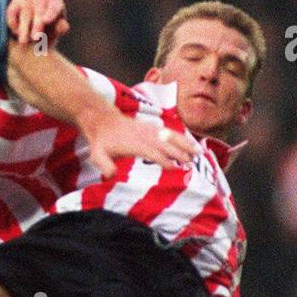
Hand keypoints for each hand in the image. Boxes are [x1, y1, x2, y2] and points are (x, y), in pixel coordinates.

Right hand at [7, 0, 68, 45]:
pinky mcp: (16, 1)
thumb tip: (63, 26)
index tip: (46, 21)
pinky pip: (13, 10)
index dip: (51, 12)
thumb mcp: (54, 34)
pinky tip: (15, 33)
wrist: (30, 36)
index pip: (56, 4)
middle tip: (35, 38)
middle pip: (40, 6)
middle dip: (37, 23)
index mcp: (56, 4)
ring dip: (24, 27)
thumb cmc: (46, 34)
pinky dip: (14, 22)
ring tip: (23, 42)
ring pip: (26, 9)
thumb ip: (60, 29)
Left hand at [80, 109, 197, 178]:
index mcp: (135, 144)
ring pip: (172, 137)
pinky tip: (191, 143)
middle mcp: (145, 136)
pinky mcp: (153, 127)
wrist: (103, 121)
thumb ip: (105, 165)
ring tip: (198, 152)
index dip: (163, 160)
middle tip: (192, 163)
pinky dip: (182, 137)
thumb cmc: (102, 142)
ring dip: (185, 144)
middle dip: (180, 153)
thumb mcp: (98, 155)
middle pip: (166, 144)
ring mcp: (150, 130)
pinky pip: (170, 132)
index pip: (153, 153)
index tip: (174, 169)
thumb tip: (112, 175)